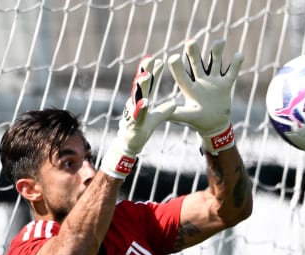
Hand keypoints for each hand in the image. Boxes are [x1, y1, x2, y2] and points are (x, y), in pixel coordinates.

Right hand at [100, 55, 175, 178]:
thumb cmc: (140, 130)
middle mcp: (136, 103)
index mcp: (143, 100)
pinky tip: (145, 101)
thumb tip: (174, 104)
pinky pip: (138, 115)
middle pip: (141, 85)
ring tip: (146, 76)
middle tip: (149, 59)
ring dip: (141, 86)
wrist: (130, 144)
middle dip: (145, 71)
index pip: (149, 84)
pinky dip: (141, 108)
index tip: (159, 60)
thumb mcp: (156, 119)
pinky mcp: (134, 123)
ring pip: (137, 97)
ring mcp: (134, 112)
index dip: (153, 73)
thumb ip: (164, 110)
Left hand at [168, 39, 243, 153]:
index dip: (177, 68)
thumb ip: (176, 114)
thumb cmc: (197, 121)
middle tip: (190, 41)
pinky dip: (236, 64)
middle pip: (196, 64)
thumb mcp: (186, 117)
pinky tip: (239, 54)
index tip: (173, 57)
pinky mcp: (226, 84)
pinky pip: (231, 73)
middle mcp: (200, 80)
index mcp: (189, 88)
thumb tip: (161, 111)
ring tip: (220, 41)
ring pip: (214, 63)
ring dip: (216, 52)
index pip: (182, 76)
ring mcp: (213, 81)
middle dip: (194, 53)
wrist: (213, 124)